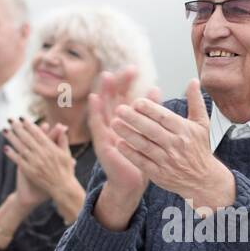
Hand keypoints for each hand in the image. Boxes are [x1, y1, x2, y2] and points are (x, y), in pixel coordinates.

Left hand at [5, 117, 73, 204]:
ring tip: (5, 130)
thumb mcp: (66, 154)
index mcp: (51, 148)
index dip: (29, 125)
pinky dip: (12, 154)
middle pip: (27, 138)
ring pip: (21, 147)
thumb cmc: (66, 171)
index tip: (22, 118)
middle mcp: (42, 154)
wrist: (62, 188)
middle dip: (18, 128)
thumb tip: (63, 126)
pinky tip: (5, 147)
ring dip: (12, 138)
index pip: (37, 133)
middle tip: (10, 120)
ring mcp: (35, 163)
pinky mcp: (29, 171)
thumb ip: (63, 140)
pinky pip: (19, 160)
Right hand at [87, 68, 149, 197]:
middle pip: (113, 99)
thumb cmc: (141, 157)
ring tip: (106, 76)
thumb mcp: (146, 132)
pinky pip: (96, 124)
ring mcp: (106, 133)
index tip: (134, 69)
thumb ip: (149, 112)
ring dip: (104, 91)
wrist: (132, 182)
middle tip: (122, 69)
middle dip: (117, 83)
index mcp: (125, 122)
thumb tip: (155, 88)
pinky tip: (94, 98)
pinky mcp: (101, 143)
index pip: (124, 97)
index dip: (127, 83)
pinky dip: (94, 110)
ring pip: (103, 108)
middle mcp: (114, 125)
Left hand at [111, 79, 233, 209]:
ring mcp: (167, 161)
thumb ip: (196, 101)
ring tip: (114, 124)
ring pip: (145, 145)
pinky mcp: (160, 174)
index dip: (150, 109)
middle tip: (119, 109)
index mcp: (185, 131)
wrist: (203, 180)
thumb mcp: (202, 124)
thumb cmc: (200, 148)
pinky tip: (119, 144)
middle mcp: (176, 145)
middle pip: (152, 130)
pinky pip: (142, 162)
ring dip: (128, 134)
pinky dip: (131, 154)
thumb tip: (193, 80)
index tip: (136, 101)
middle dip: (134, 119)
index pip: (165, 117)